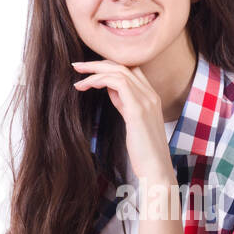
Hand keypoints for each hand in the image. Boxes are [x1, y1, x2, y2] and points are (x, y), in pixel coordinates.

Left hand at [71, 60, 175, 182]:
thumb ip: (124, 103)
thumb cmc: (143, 151)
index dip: (109, 66)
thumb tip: (110, 88)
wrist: (156, 170)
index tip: (89, 70)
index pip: (131, 69)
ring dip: (94, 71)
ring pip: (119, 70)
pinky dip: (98, 80)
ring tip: (78, 79)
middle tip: (77, 66)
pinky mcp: (138, 109)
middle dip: (97, 63)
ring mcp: (146, 100)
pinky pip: (117, 82)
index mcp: (151, 97)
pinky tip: (85, 87)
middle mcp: (151, 95)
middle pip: (123, 65)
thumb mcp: (132, 121)